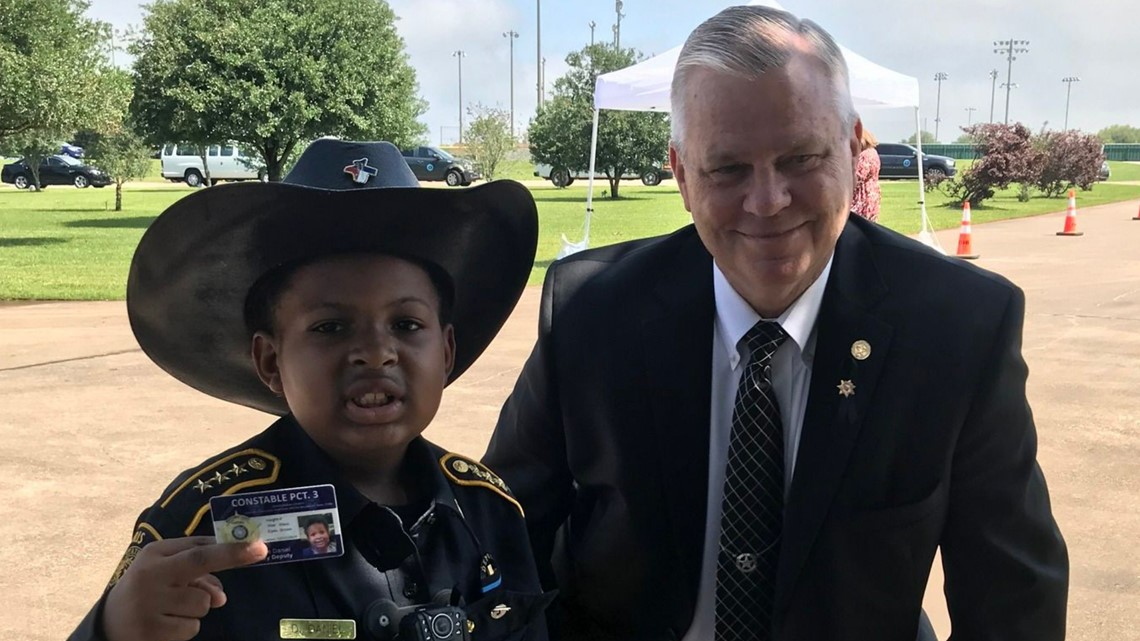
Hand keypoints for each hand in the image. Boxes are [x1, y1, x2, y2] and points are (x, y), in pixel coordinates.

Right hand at [102, 536, 267, 640]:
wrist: (110, 622)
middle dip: (232, 555)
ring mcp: (148, 604)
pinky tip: (166, 623)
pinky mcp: (149, 631)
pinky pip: (191, 628)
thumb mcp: (166, 571)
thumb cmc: (149, 588)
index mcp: (155, 555)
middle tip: (260, 551)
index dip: (230, 547)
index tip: (258, 543)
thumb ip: (198, 573)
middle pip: (199, 563)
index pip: (198, 549)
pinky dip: (186, 627)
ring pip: (202, 603)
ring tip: (173, 608)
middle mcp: (150, 575)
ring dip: (198, 607)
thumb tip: (221, 597)